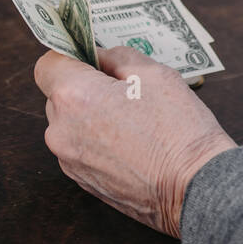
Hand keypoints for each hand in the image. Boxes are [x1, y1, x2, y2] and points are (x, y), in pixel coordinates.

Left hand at [34, 46, 236, 237]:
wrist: (194, 188)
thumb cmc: (178, 130)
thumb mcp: (155, 74)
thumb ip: (118, 56)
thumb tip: (101, 56)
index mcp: (74, 97)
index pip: (48, 64)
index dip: (71, 56)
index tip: (93, 59)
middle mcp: (61, 130)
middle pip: (58, 95)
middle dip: (84, 87)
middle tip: (124, 90)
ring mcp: (69, 160)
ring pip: (70, 123)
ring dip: (90, 116)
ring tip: (132, 121)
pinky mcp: (81, 181)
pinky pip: (80, 148)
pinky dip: (97, 141)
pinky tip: (131, 143)